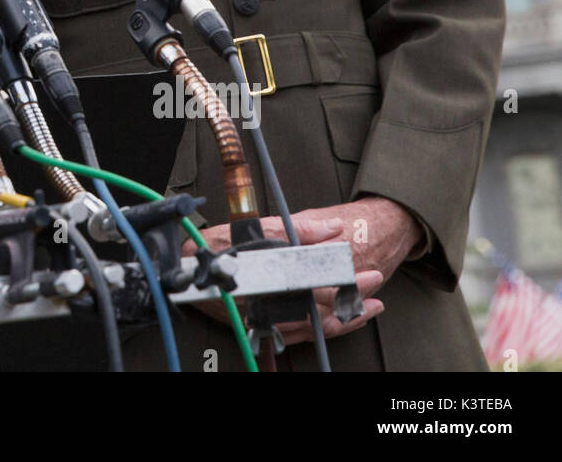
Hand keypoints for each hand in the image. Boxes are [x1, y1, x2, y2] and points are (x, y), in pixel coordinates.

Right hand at [182, 212, 387, 345]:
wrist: (188, 266)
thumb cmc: (220, 246)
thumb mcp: (261, 226)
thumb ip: (301, 228)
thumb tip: (334, 229)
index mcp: (277, 280)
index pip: (323, 287)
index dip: (349, 282)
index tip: (368, 275)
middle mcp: (275, 306)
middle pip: (325, 311)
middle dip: (354, 299)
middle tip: (374, 285)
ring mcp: (270, 320)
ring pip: (316, 329)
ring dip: (344, 319)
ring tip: (365, 309)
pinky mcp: (264, 327)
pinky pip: (301, 335)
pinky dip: (323, 329)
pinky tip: (336, 321)